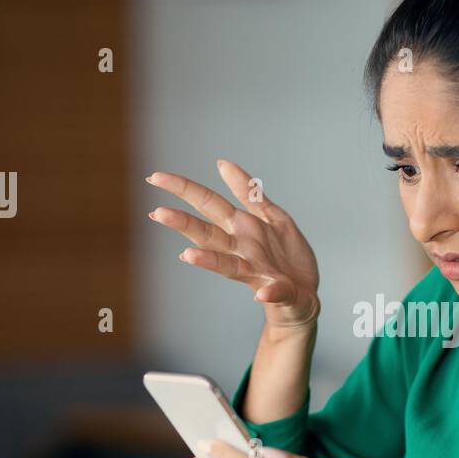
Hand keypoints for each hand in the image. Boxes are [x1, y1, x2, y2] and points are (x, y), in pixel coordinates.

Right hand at [146, 162, 320, 329]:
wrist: (303, 294)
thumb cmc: (284, 256)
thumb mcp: (271, 216)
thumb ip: (248, 193)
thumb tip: (221, 163)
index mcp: (240, 227)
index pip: (206, 204)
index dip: (183, 189)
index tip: (155, 178)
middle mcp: (240, 249)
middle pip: (207, 233)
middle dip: (183, 223)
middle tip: (158, 213)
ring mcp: (256, 271)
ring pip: (227, 265)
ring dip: (208, 261)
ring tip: (189, 255)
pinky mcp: (277, 291)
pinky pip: (274, 291)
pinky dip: (268, 292)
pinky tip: (261, 294)